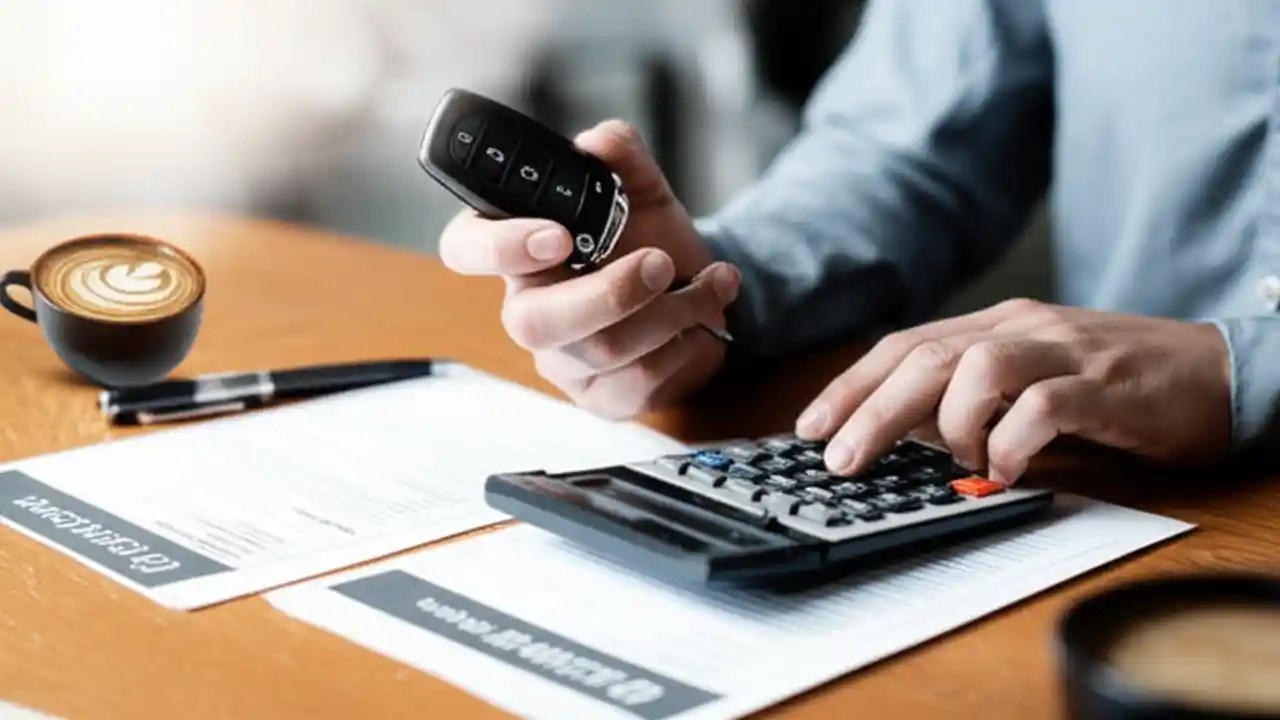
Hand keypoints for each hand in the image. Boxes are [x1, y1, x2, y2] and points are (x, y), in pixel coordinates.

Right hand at [439, 120, 739, 418]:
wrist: (699, 291)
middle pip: (533, 322)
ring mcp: (562, 359)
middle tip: (659, 263)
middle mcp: (530, 307)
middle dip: (607, 294)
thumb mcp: (641, 188)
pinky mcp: (601, 396)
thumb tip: (599, 142)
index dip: (498, 246)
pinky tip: (703, 318)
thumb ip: (621, 155)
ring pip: (601, 350)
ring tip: (708, 283)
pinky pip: (635, 382)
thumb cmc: (650, 240)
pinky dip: (685, 344)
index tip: (557, 236)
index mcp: (519, 247)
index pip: (464, 247)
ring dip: (670, 312)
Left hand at [794, 300, 1231, 483]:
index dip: (852, 385)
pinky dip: (1012, 439)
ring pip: (977, 366)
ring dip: (948, 423)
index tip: (809, 427)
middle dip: (871, 410)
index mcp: (996, 324)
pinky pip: (1043, 405)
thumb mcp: (1029, 381)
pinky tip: (1005, 468)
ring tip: (953, 462)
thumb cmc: (1114, 384)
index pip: (905, 345)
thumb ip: (971, 399)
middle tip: (838, 461)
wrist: (1216, 371)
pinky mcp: (1105, 385)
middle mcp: (1021, 327)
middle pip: (926, 356)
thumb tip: (899, 438)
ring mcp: (1064, 352)